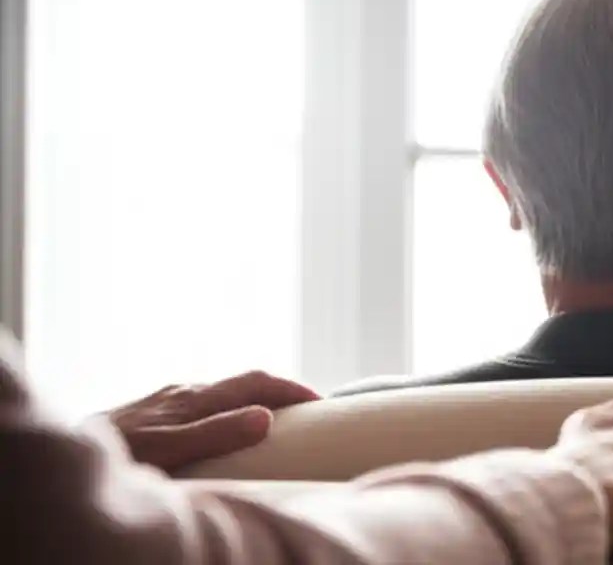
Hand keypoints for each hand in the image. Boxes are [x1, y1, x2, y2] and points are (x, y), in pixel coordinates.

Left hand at [106, 370, 319, 471]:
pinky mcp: (153, 412)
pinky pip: (204, 403)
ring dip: (254, 398)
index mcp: (193, 397)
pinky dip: (229, 408)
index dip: (291, 388)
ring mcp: (166, 400)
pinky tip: (223, 425)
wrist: (64, 453)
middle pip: (243, 381)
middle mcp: (183, 391)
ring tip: (275, 417)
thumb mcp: (168, 449)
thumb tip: (266, 416)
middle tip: (309, 407)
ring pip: (222, 391)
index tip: (322, 401)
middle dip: (280, 389)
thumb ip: (215, 432)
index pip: (256, 381)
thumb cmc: (115, 456)